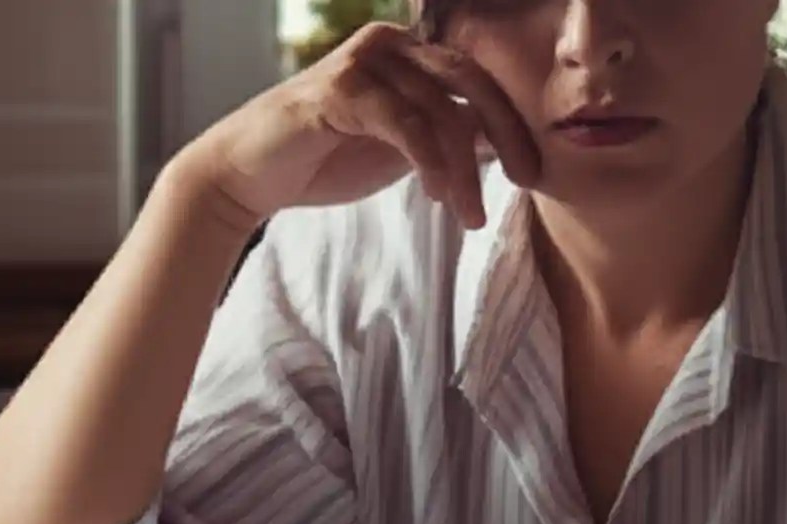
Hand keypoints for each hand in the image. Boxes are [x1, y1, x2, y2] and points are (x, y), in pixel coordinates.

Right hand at [171, 22, 540, 233]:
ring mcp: (364, 60)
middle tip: (526, 182)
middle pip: (472, 82)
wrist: (253, 175)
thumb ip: (448, 137)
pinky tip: (437, 195)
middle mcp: (391, 44)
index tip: (532, 174)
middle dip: (507, 135)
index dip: (513, 125)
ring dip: (464, 169)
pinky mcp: (341, 87)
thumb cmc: (328, 160)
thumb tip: (502, 145)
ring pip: (441, 110)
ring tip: (470, 215)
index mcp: (409, 54)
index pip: (479, 81)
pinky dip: (431, 161)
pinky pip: (406, 123)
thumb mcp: (404, 149)